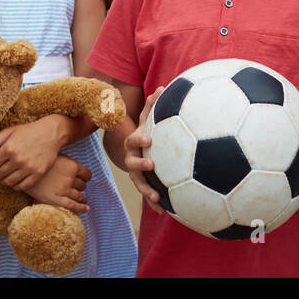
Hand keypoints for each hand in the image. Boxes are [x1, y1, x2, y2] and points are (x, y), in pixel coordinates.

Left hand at [0, 117, 61, 191]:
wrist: (51, 133)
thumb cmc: (28, 131)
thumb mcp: (9, 131)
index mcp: (9, 148)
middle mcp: (18, 159)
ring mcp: (29, 168)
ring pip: (8, 182)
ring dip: (2, 180)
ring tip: (2, 176)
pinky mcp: (38, 174)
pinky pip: (22, 186)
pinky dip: (15, 186)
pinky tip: (13, 180)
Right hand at [28, 154, 90, 213]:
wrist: (23, 170)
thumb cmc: (40, 163)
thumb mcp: (56, 157)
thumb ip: (68, 163)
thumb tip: (76, 169)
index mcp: (72, 165)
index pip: (87, 174)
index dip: (86, 177)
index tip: (83, 179)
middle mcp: (70, 177)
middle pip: (83, 185)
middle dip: (80, 186)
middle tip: (76, 187)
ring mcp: (64, 189)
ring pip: (79, 195)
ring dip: (82, 197)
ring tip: (82, 199)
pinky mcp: (57, 199)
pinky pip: (73, 206)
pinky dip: (82, 208)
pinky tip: (86, 208)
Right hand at [125, 86, 165, 214]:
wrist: (139, 150)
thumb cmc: (148, 131)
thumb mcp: (149, 119)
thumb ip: (153, 105)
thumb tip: (162, 87)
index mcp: (134, 143)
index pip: (133, 140)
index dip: (139, 139)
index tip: (149, 138)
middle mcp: (132, 159)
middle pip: (132, 163)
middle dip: (140, 165)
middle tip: (151, 165)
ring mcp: (137, 174)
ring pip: (139, 183)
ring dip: (147, 190)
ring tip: (157, 196)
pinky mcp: (145, 185)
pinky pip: (149, 196)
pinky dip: (156, 204)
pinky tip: (166, 212)